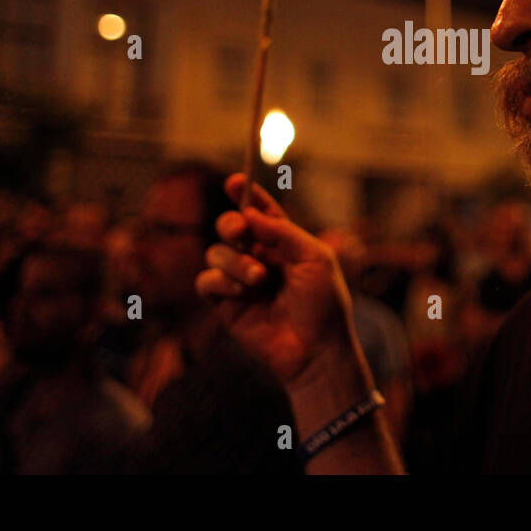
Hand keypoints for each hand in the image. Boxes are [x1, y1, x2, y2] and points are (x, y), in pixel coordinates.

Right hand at [196, 174, 355, 387]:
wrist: (316, 349)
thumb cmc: (323, 304)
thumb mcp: (314, 257)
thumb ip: (282, 232)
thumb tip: (248, 213)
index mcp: (283, 244)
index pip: (260, 213)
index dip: (246, 195)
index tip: (234, 181)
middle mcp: (259, 258)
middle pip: (230, 227)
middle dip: (230, 224)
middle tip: (240, 231)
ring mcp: (241, 281)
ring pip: (216, 253)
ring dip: (234, 260)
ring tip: (258, 278)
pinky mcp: (226, 305)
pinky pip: (206, 281)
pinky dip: (220, 281)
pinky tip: (242, 292)